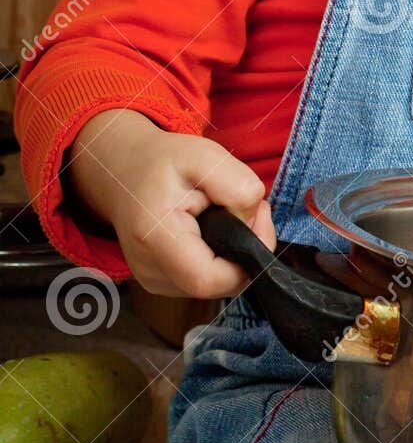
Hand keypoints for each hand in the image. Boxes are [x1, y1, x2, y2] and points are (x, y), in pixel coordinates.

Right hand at [68, 109, 275, 298]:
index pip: (208, 280)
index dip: (246, 258)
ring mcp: (151, 280)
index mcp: (155, 237)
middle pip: (217, 285)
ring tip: (225, 214)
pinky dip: (218, 259)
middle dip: (245, 252)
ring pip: (214, 285)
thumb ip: (238, 188)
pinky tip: (211, 230)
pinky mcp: (159, 282)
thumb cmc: (162, 162)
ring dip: (232, 254)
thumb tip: (252, 224)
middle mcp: (148, 269)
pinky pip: (203, 280)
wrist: (124, 171)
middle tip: (248, 210)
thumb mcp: (206, 156)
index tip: (258, 217)